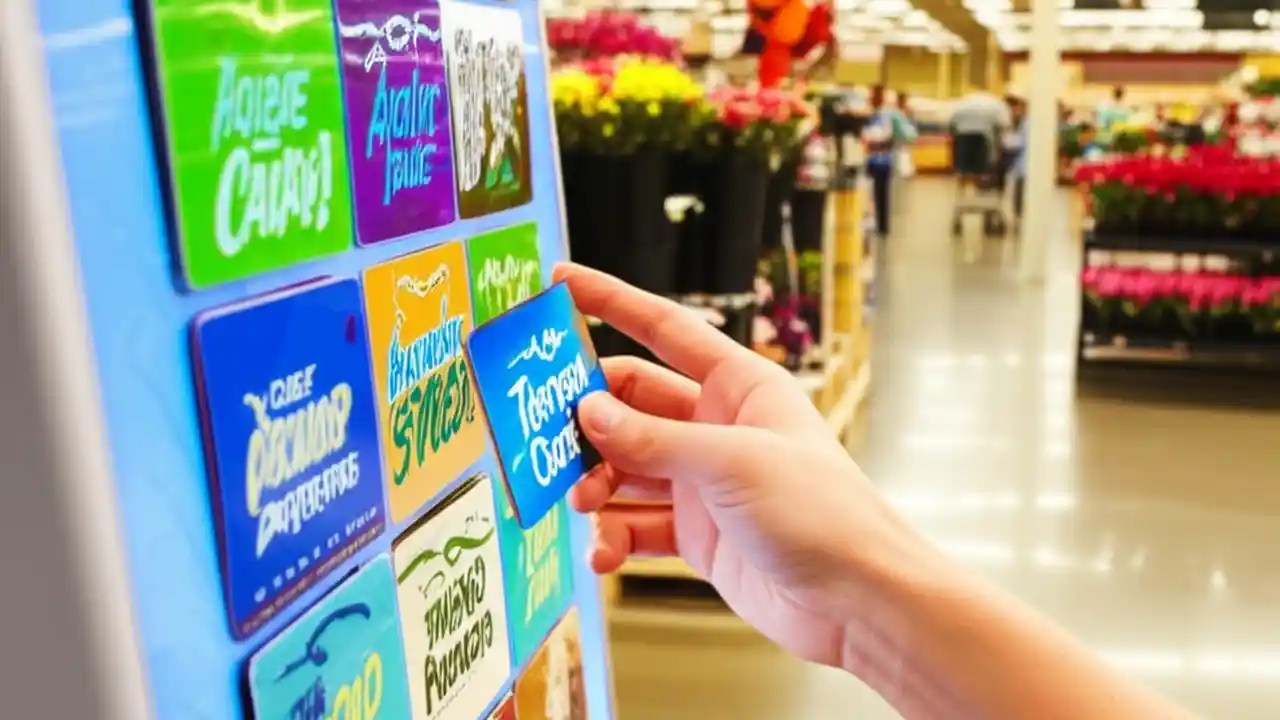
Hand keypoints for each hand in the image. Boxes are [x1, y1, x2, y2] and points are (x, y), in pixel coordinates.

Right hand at [557, 263, 935, 669]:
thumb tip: (587, 413)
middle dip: (590, 420)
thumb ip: (654, 439)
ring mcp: (704, 482)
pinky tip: (603, 553)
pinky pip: (636, 524)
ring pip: (626, 467)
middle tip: (550, 438)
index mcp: (740, 386)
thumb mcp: (732, 464)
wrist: (857, 600)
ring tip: (581, 503)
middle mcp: (717, 427)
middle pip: (631, 404)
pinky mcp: (697, 534)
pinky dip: (614, 536)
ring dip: (596, 484)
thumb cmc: (822, 512)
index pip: (665, 329)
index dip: (613, 301)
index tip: (562, 283)